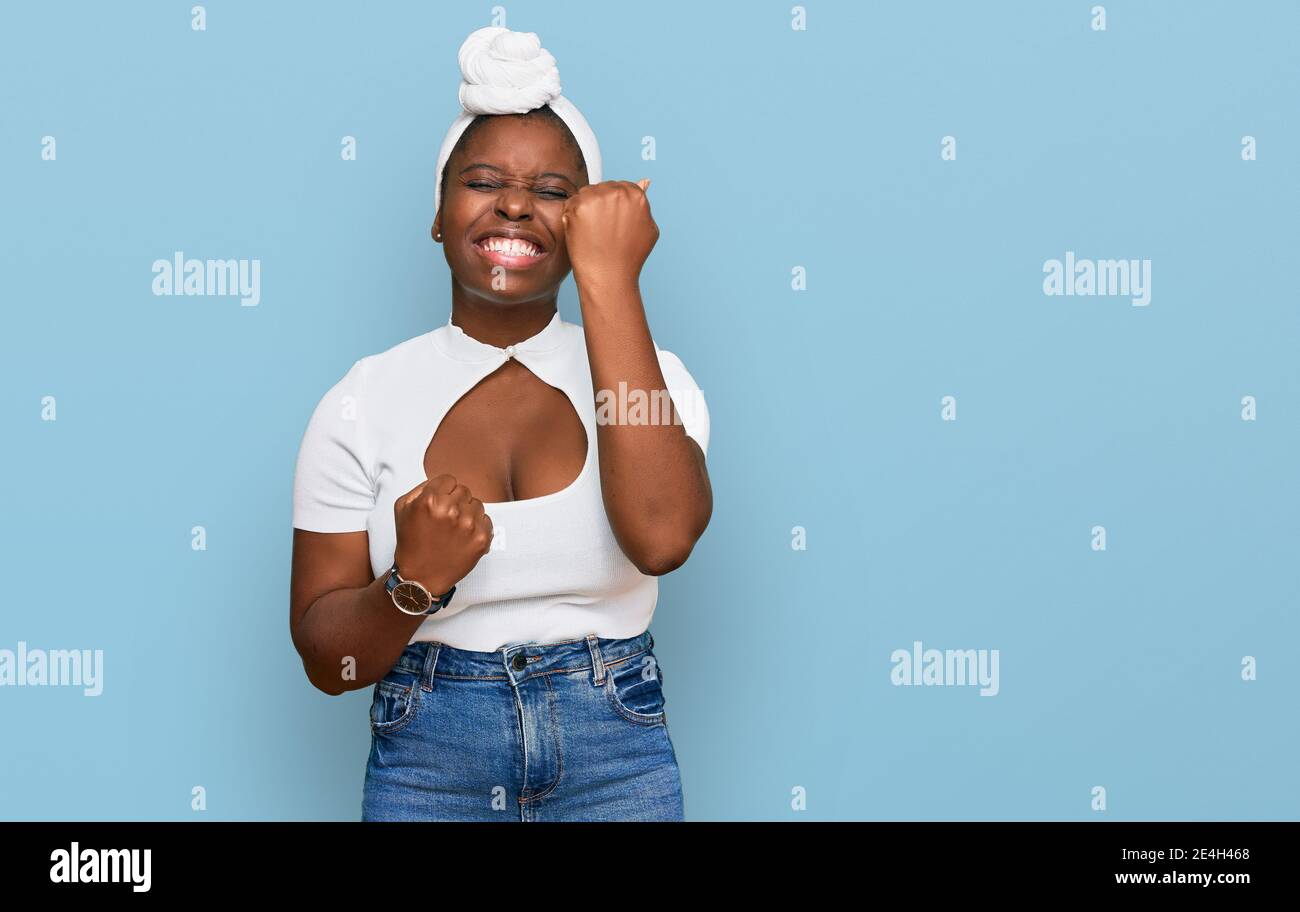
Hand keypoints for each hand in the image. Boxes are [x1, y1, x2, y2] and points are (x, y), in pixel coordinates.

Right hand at [392, 474, 492, 594]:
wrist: (420, 576)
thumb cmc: (411, 542)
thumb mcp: (403, 508)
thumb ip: (422, 488)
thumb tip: (442, 482)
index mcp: (430, 500)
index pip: (449, 480)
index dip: (443, 491)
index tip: (439, 503)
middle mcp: (451, 510)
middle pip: (464, 490)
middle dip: (455, 502)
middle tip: (445, 519)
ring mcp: (469, 525)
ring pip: (477, 504)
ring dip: (467, 513)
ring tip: (454, 529)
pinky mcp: (481, 538)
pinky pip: (486, 520)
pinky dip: (477, 527)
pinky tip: (463, 537)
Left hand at [561, 178, 657, 288]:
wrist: (609, 276)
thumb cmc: (630, 257)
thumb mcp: (649, 229)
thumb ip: (644, 204)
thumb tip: (644, 181)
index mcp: (636, 194)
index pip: (622, 187)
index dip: (615, 206)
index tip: (612, 223)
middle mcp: (617, 192)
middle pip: (603, 188)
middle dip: (600, 205)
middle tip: (602, 231)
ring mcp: (597, 197)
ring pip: (586, 193)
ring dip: (585, 209)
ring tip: (593, 233)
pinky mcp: (578, 206)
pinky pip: (571, 203)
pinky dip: (572, 217)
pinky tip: (582, 233)